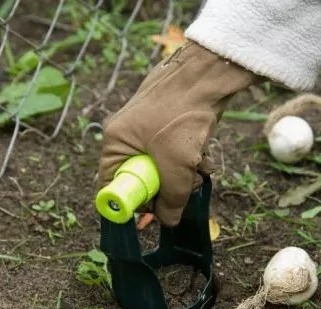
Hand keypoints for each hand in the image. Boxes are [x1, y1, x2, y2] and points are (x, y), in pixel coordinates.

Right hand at [98, 40, 262, 226]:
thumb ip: (171, 200)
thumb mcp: (176, 166)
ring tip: (199, 164)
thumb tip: (168, 222)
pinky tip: (203, 152)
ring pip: (163, 170)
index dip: (132, 203)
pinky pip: (175, 156)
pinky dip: (190, 159)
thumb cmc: (182, 116)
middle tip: (185, 185)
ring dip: (184, 175)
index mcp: (115, 143)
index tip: (154, 212)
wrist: (208, 74)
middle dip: (167, 188)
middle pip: (142, 181)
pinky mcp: (168, 127)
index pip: (112, 185)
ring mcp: (148, 131)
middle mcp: (127, 137)